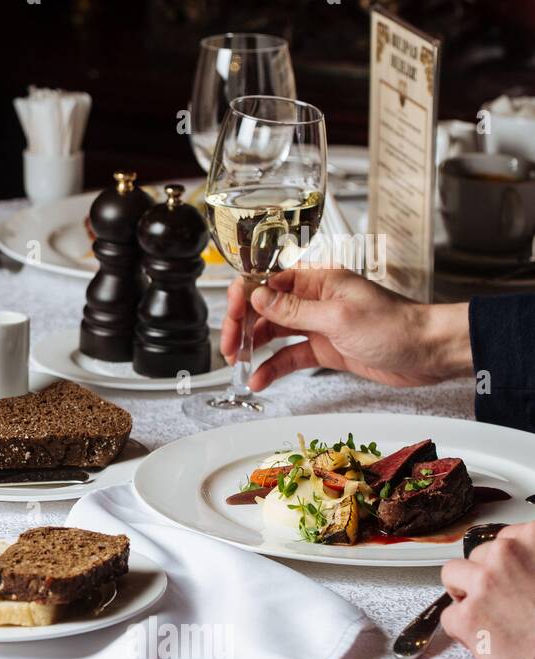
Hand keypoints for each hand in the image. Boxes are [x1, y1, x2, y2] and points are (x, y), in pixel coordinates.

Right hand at [219, 266, 472, 390]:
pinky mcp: (324, 348)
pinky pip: (289, 356)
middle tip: (229, 348)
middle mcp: (314, 299)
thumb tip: (257, 296)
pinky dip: (272, 368)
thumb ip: (294, 309)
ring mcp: (318, 324)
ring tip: (237, 365)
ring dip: (252, 348)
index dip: (244, 297)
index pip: (267, 281)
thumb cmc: (395, 327)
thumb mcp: (338, 317)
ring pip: (273, 333)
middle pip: (264, 308)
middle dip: (242, 326)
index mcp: (318, 279)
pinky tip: (259, 379)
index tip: (231, 318)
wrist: (429, 352)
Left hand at [441, 522, 534, 658]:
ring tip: (489, 617)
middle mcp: (507, 554)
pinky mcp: (465, 616)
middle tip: (506, 601)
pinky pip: (449, 615)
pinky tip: (486, 640)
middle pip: (478, 554)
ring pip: (452, 574)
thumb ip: (534, 563)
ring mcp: (483, 583)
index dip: (508, 560)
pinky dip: (462, 629)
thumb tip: (525, 564)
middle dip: (485, 575)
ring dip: (464, 594)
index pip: (509, 536)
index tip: (513, 573)